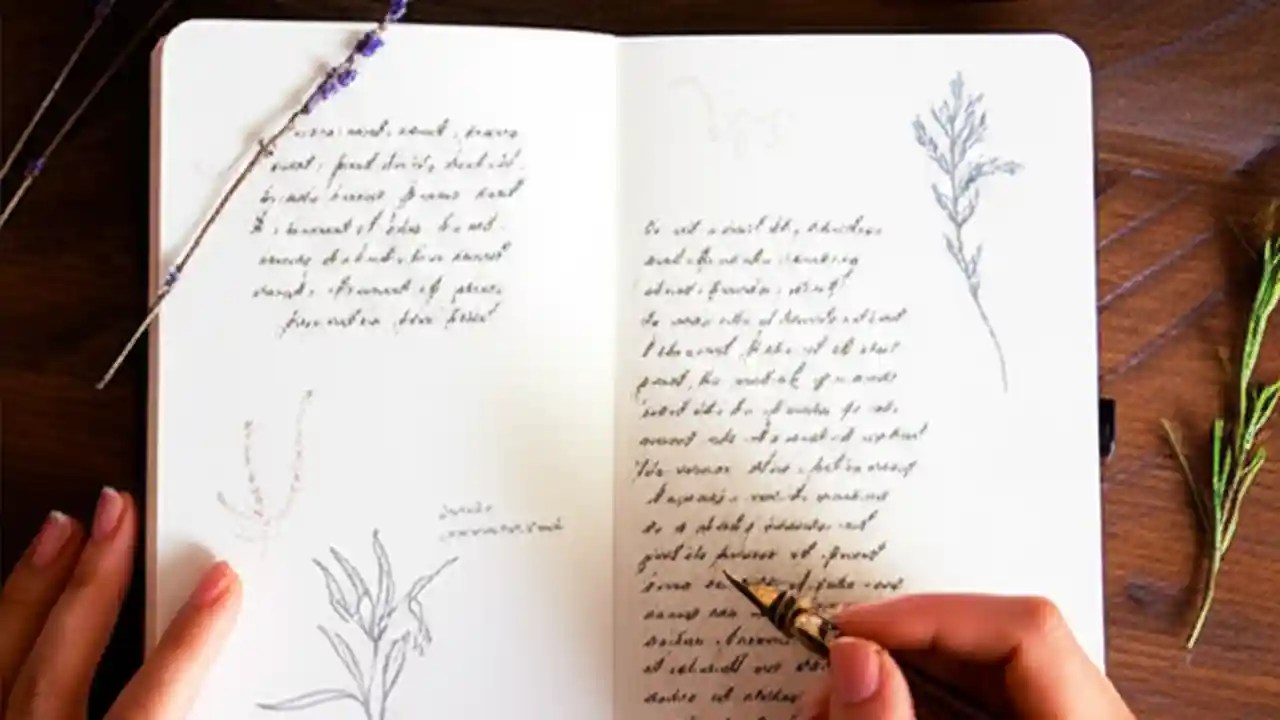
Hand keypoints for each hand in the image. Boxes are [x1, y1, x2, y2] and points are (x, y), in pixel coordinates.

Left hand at [1, 488, 241, 718]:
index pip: (148, 708)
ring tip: (62, 527)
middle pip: (57, 669)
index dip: (187, 645)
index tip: (221, 585)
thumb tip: (229, 695)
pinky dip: (3, 621)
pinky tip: (20, 591)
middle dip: (92, 585)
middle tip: (120, 516)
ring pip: (1, 659)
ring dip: (33, 588)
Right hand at [804, 594, 1134, 719]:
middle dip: (900, 650)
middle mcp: (1090, 719)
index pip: (1028, 630)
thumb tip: (854, 655)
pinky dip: (914, 705)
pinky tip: (869, 714)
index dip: (933, 615)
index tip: (855, 628)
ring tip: (835, 705)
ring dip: (896, 679)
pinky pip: (976, 704)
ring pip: (980, 675)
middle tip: (833, 674)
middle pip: (998, 644)